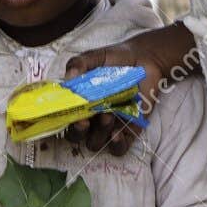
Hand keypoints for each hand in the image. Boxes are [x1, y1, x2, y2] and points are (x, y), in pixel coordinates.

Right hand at [62, 23, 196, 154]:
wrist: (145, 59)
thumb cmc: (116, 59)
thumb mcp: (94, 57)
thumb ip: (79, 64)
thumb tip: (69, 77)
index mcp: (78, 102)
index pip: (63, 120)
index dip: (62, 122)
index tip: (67, 115)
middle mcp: (91, 118)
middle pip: (76, 137)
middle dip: (78, 132)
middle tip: (84, 120)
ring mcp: (109, 126)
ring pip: (95, 143)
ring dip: (98, 133)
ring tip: (108, 115)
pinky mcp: (129, 131)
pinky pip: (119, 148)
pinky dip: (116, 145)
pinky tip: (117, 134)